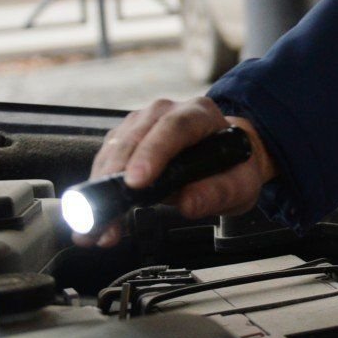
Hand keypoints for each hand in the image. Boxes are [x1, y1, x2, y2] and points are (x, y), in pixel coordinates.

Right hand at [73, 96, 278, 247]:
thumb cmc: (232, 168)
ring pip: (113, 150)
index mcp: (198, 114)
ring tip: (98, 225)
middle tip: (107, 213)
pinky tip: (97, 217)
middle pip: (135, 138)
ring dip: (102, 188)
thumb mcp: (239, 184)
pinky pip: (105, 162)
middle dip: (117, 178)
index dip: (152, 153)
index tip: (136, 182)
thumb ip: (219, 193)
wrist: (227, 160)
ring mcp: (141, 124)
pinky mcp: (124, 140)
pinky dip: (98, 190)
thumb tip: (189, 204)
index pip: (174, 128)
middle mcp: (165, 112)